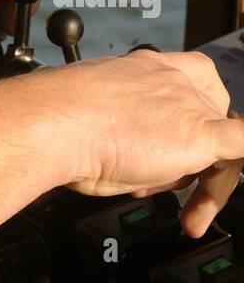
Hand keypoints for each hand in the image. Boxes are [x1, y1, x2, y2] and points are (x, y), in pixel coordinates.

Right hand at [25, 49, 243, 235]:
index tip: (180, 142)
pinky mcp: (201, 134)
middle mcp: (171, 80)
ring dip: (210, 184)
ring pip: (227, 143)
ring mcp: (188, 104)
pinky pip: (242, 143)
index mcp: (144, 68)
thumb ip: (122, 124)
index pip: (192, 80)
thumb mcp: (93, 116)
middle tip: (172, 190)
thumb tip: (125, 152)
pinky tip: (226, 180)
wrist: (58, 124)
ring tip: (184, 213)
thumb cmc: (59, 124)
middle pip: (210, 117)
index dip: (193, 110)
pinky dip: (235, 164)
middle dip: (195, 159)